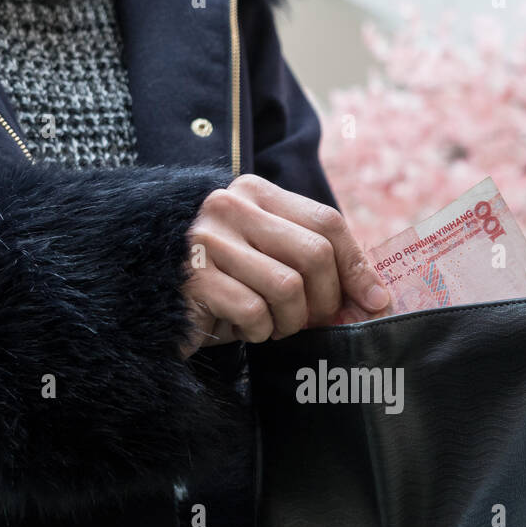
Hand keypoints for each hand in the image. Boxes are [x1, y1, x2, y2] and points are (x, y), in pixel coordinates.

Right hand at [180, 174, 389, 355]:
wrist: (148, 303)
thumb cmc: (223, 288)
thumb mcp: (269, 262)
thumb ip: (315, 266)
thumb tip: (377, 298)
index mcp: (254, 193)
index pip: (327, 222)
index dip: (358, 266)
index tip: (374, 301)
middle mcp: (228, 207)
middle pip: (315, 254)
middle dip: (326, 300)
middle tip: (314, 322)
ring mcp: (207, 240)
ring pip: (288, 287)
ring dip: (291, 321)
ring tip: (273, 326)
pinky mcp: (193, 279)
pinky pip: (255, 312)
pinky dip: (260, 333)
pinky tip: (245, 331)